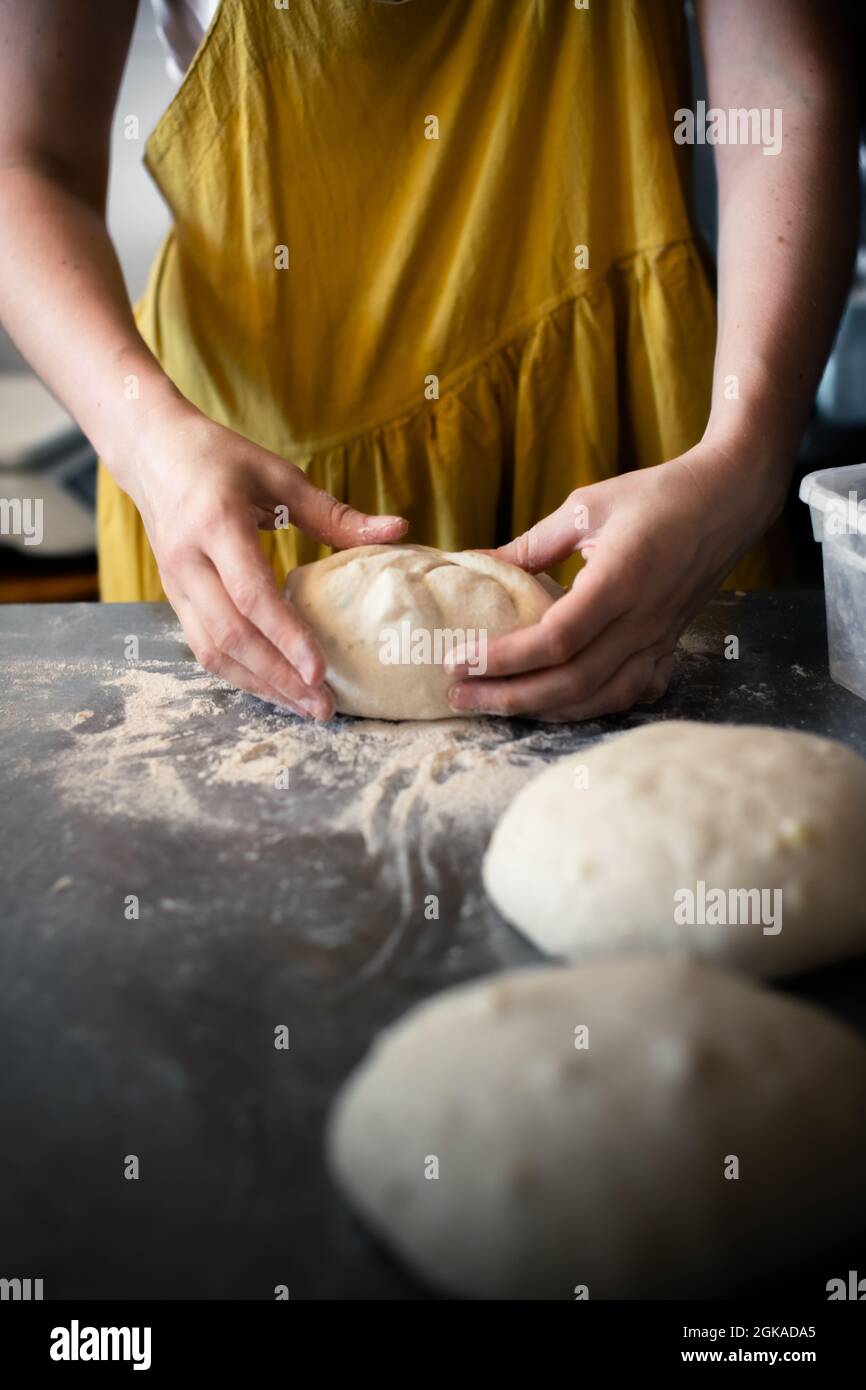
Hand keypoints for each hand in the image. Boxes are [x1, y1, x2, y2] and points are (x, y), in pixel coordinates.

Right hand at [126, 401, 406, 716]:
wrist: (153, 454)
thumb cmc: (221, 459)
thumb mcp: (279, 475)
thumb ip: (335, 513)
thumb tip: (397, 531)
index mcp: (215, 522)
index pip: (251, 593)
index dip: (286, 636)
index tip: (320, 671)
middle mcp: (188, 560)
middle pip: (231, 634)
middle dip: (279, 677)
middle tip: (323, 705)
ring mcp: (175, 585)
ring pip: (213, 650)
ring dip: (260, 686)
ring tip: (305, 707)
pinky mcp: (174, 600)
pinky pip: (204, 648)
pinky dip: (241, 674)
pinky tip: (275, 689)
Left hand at [446, 443, 785, 720]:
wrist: (729, 499)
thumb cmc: (657, 495)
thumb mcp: (586, 507)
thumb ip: (532, 544)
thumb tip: (476, 561)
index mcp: (620, 580)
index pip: (554, 639)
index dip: (502, 658)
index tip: (458, 658)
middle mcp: (642, 620)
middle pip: (571, 681)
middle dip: (509, 696)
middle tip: (460, 695)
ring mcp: (660, 640)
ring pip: (600, 698)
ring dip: (544, 709)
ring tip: (496, 704)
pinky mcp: (670, 647)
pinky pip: (629, 694)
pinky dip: (589, 707)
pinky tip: (557, 705)